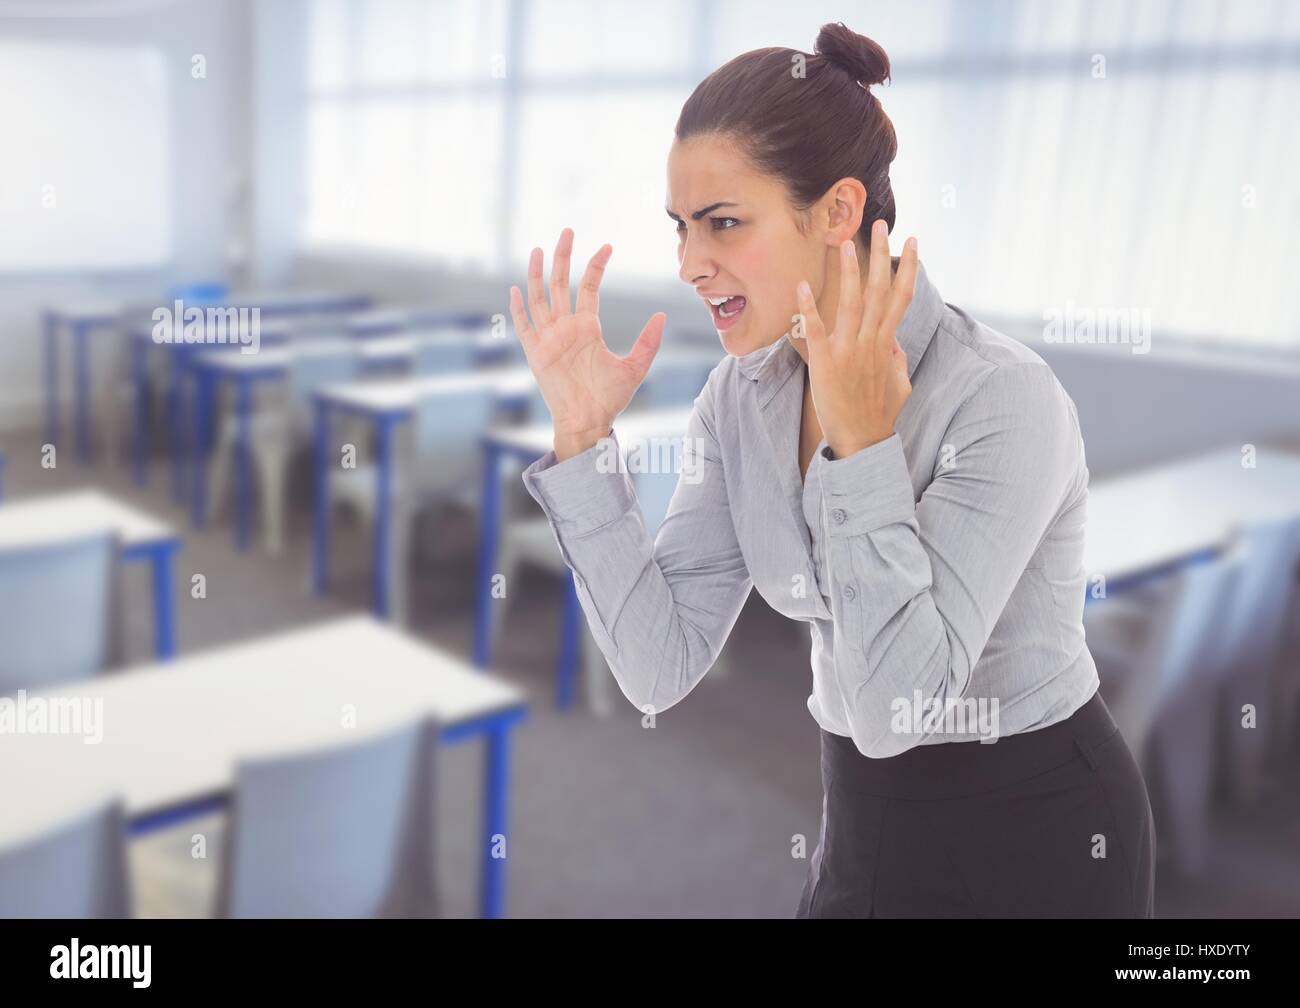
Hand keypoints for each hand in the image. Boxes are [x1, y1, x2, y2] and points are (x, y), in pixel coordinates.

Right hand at [509, 228, 665, 459]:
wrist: (587, 422)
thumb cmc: (609, 399)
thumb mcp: (634, 367)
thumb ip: (648, 342)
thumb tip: (661, 315)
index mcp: (587, 327)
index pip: (589, 287)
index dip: (597, 266)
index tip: (607, 246)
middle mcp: (566, 328)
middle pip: (561, 283)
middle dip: (564, 257)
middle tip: (568, 231)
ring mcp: (548, 338)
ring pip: (540, 297)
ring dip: (538, 273)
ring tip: (540, 249)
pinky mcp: (535, 352)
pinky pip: (523, 326)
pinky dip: (518, 308)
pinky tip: (516, 288)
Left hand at [795, 220, 917, 458]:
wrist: (863, 442)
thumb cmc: (880, 415)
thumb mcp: (899, 384)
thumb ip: (898, 359)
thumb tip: (896, 342)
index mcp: (888, 343)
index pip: (901, 297)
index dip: (908, 268)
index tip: (912, 242)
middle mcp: (871, 342)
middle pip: (879, 291)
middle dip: (882, 256)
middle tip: (882, 225)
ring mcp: (849, 351)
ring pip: (850, 304)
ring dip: (848, 273)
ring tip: (845, 245)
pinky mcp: (826, 364)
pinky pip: (817, 331)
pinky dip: (809, 309)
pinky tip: (803, 285)